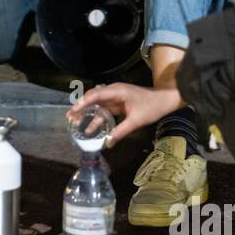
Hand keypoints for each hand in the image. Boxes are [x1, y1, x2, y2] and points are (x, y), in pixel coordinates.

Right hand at [67, 82, 181, 148]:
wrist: (166, 99)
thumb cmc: (152, 107)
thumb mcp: (136, 121)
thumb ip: (121, 131)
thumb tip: (108, 143)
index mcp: (117, 91)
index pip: (96, 94)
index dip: (83, 102)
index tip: (73, 111)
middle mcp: (114, 91)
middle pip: (93, 97)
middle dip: (81, 107)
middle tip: (69, 118)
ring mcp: (116, 96)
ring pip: (97, 103)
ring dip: (88, 112)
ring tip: (76, 122)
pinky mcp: (119, 102)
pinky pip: (104, 107)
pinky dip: (97, 115)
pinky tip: (92, 125)